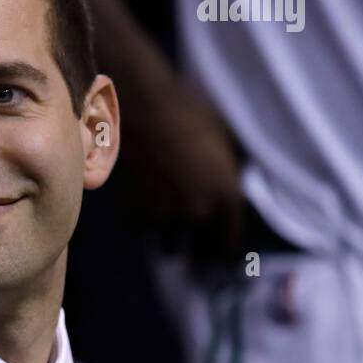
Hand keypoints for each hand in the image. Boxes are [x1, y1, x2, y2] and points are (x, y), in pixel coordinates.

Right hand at [119, 79, 244, 263]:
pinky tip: (136, 200)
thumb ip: (228, 168)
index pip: (229, 242)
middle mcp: (198, 211)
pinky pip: (137, 228)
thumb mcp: (221, 136)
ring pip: (165, 245)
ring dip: (165, 235)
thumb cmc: (184, 109)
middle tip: (187, 250)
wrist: (137, 103)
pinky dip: (137, 219)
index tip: (216, 259)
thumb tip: (232, 180)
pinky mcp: (131, 211)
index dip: (222, 252)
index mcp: (227, 194)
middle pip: (197, 253)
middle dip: (194, 251)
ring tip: (160, 219)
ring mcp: (162, 214)